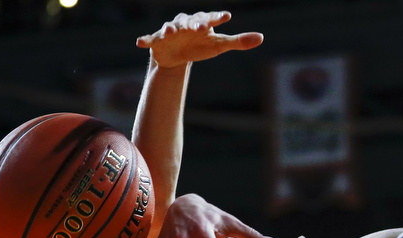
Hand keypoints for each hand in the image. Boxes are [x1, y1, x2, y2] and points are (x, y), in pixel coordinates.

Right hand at [136, 11, 263, 68]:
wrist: (178, 55)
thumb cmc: (201, 45)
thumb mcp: (219, 45)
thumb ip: (239, 41)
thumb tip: (261, 37)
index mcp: (201, 23)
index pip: (211, 18)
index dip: (217, 17)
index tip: (226, 17)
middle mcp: (185, 24)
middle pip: (190, 22)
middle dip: (194, 24)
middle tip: (202, 27)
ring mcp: (170, 31)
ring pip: (169, 28)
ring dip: (170, 29)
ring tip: (171, 32)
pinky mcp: (157, 41)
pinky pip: (151, 39)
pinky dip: (146, 40)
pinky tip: (140, 42)